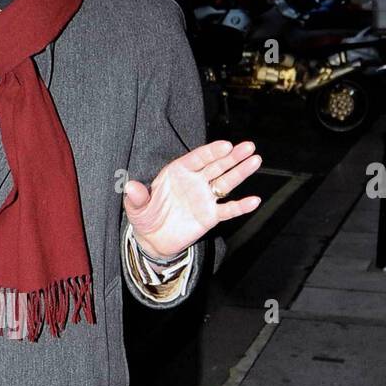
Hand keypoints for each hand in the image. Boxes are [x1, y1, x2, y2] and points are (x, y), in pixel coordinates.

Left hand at [123, 140, 261, 258]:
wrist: (153, 239)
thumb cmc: (145, 216)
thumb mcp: (136, 208)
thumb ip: (136, 197)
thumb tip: (129, 186)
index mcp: (178, 172)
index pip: (197, 158)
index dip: (211, 151)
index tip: (226, 145)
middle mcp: (195, 181)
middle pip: (217, 166)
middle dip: (232, 156)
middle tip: (248, 147)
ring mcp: (204, 198)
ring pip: (226, 183)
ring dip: (240, 172)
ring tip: (255, 161)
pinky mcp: (210, 216)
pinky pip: (228, 210)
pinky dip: (241, 206)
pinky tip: (254, 201)